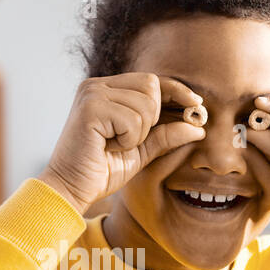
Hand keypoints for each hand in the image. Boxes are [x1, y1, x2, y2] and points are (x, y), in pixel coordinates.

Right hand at [38, 73, 206, 214]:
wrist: (70, 189)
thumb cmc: (101, 170)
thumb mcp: (141, 151)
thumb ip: (166, 135)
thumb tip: (199, 127)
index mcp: (106, 90)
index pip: (151, 80)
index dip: (177, 91)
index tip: (197, 105)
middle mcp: (97, 86)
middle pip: (152, 86)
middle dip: (154, 117)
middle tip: (131, 140)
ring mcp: (92, 94)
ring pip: (146, 104)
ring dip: (140, 133)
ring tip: (116, 145)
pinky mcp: (90, 108)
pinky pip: (133, 120)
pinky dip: (129, 139)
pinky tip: (109, 147)